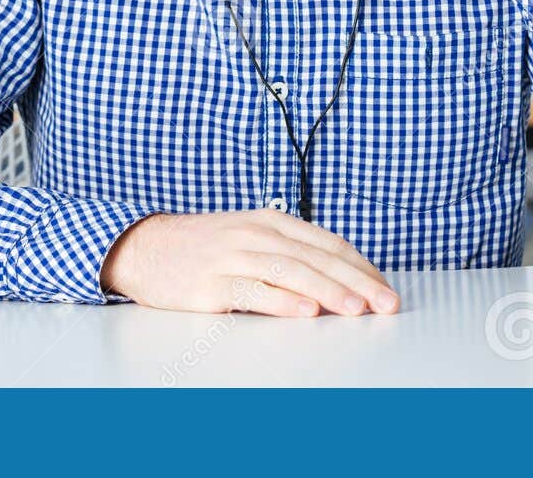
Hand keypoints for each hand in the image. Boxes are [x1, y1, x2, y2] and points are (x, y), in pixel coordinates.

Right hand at [99, 210, 400, 316]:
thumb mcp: (250, 238)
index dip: (361, 266)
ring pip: (291, 272)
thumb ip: (289, 252)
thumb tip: (337, 279)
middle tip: (386, 303)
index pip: (328, 243)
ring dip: (329, 291)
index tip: (386, 288)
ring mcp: (234, 256)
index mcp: (272, 221)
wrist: (145, 247)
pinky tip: (306, 311)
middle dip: (357, 282)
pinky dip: (283, 301)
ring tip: (356, 308)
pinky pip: (253, 291)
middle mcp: (257, 233)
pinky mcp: (212, 283)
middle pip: (317, 258)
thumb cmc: (204, 248)